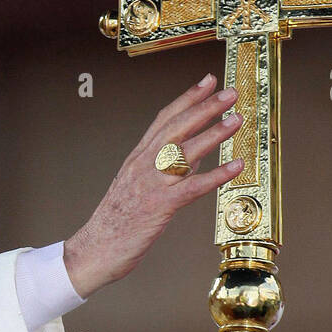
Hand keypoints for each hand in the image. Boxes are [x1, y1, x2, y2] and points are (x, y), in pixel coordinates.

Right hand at [63, 75, 244, 297]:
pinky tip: (235, 167)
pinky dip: (216, 175)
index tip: (207, 81)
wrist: (95, 250)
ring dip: (213, 133)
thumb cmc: (117, 222)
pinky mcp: (159, 207)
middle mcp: (143, 165)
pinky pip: (192, 187)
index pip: (164, 119)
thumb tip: (197, 150)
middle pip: (176, 127)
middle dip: (205, 107)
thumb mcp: (138, 186)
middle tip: (230, 93)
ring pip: (184, 152)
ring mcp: (150, 184)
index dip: (187, 98)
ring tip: (236, 120)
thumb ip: (167, 167)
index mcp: (138, 158)